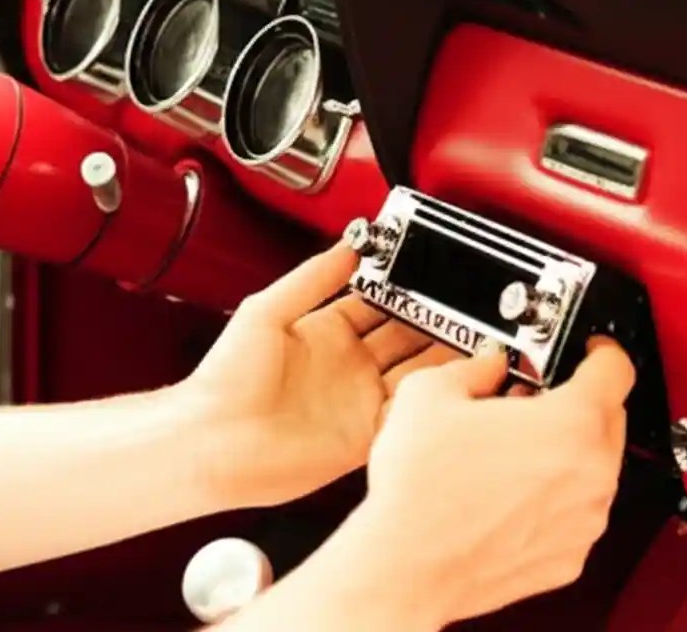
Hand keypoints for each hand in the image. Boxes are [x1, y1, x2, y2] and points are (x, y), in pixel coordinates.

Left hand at [177, 242, 457, 508]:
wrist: (212, 442)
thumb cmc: (224, 382)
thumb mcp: (267, 310)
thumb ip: (312, 277)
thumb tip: (348, 245)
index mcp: (326, 332)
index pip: (380, 304)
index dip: (407, 290)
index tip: (434, 275)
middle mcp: (348, 365)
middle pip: (407, 336)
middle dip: (436, 322)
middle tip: (467, 308)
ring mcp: (359, 400)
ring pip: (418, 373)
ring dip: (444, 357)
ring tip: (474, 340)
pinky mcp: (365, 435)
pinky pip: (408, 412)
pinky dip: (431, 399)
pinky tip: (451, 382)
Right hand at [355, 338, 634, 624]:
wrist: (406, 568)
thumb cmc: (421, 491)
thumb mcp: (430, 393)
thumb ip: (474, 365)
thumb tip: (487, 364)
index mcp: (573, 423)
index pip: (615, 368)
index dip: (601, 350)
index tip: (590, 350)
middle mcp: (592, 474)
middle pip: (609, 418)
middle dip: (576, 402)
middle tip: (531, 401)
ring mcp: (584, 521)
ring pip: (593, 468)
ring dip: (565, 453)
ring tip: (509, 451)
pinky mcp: (569, 557)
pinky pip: (575, 513)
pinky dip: (554, 499)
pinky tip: (507, 493)